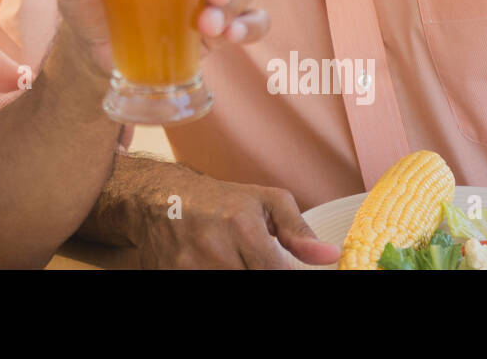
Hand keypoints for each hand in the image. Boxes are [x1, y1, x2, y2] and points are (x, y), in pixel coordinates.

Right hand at [135, 172, 341, 268]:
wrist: (157, 198)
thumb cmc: (218, 201)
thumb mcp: (263, 202)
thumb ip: (297, 230)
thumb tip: (330, 255)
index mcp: (241, 225)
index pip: (277, 272)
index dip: (285, 275)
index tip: (281, 269)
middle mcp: (213, 248)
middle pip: (253, 281)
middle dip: (258, 273)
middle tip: (251, 260)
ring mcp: (188, 267)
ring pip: (230, 286)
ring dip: (237, 275)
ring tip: (234, 262)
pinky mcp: (169, 276)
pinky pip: (204, 289)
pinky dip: (216, 278)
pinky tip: (215, 267)